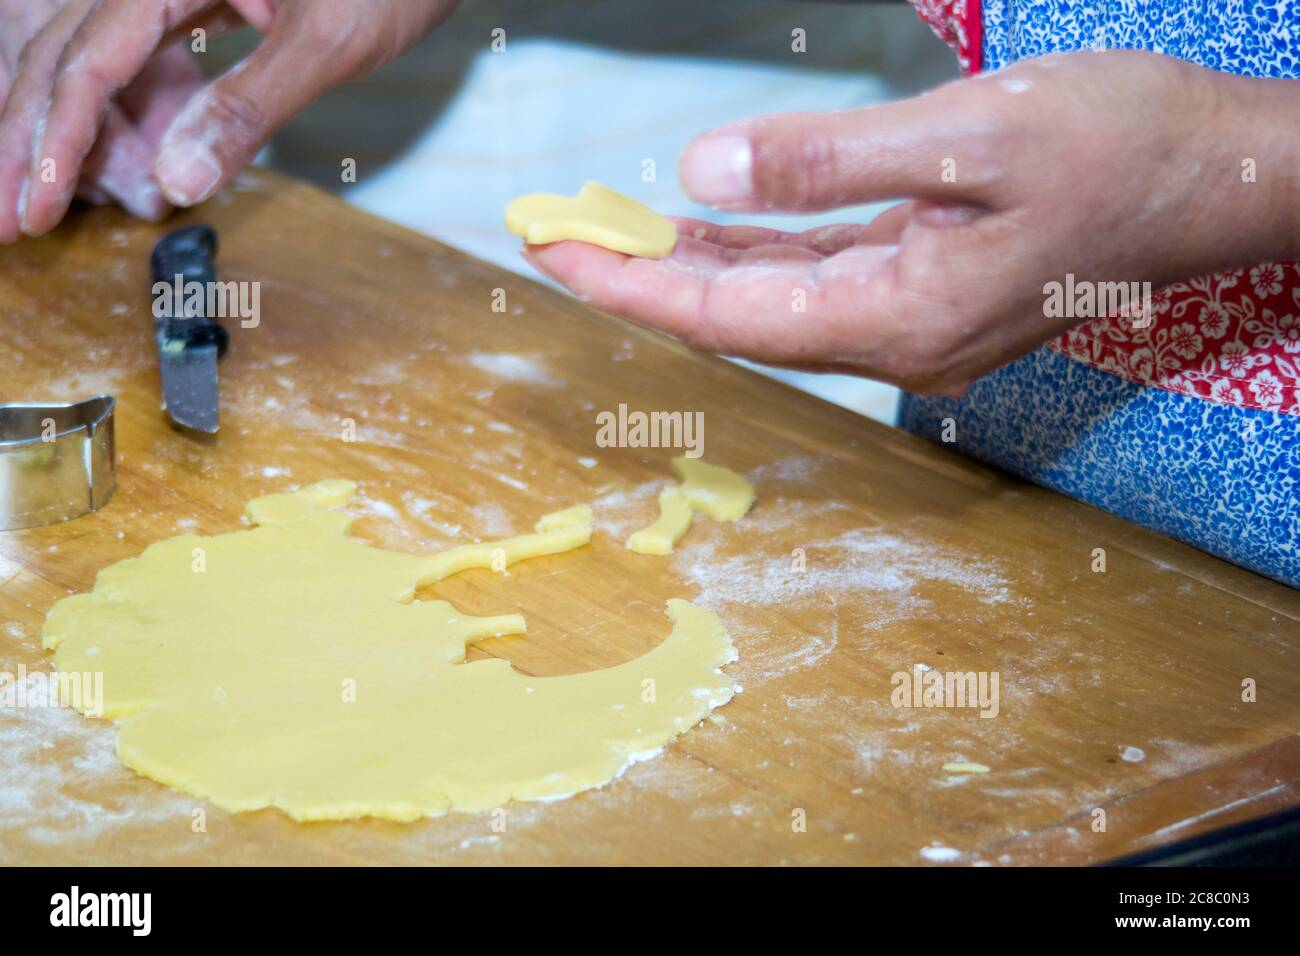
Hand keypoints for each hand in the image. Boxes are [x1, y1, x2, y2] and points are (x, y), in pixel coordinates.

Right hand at [0, 0, 458, 242]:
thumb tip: (178, 181)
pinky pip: (141, 55)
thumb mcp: (330, 41)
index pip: (90, 58)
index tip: (33, 211)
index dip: (55, 141)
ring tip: (40, 200)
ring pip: (95, 56)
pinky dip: (123, 110)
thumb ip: (251, 104)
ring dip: (68, 130)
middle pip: (67, 52)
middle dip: (29, 139)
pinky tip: (116, 158)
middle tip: (5, 220)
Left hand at [527, 51, 1299, 394]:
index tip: (552, 252)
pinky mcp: (928, 286)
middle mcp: (895, 337)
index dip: (631, 283)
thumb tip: (702, 174)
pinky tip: (711, 221)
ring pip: (771, 299)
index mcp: (897, 317)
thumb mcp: (971, 139)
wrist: (1219, 178)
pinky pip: (816, 276)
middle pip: (735, 316)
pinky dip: (754, 249)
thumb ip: (829, 163)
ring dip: (691, 264)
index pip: (726, 312)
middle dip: (641, 277)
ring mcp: (912, 318)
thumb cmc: (1119, 149)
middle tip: (557, 238)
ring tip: (611, 230)